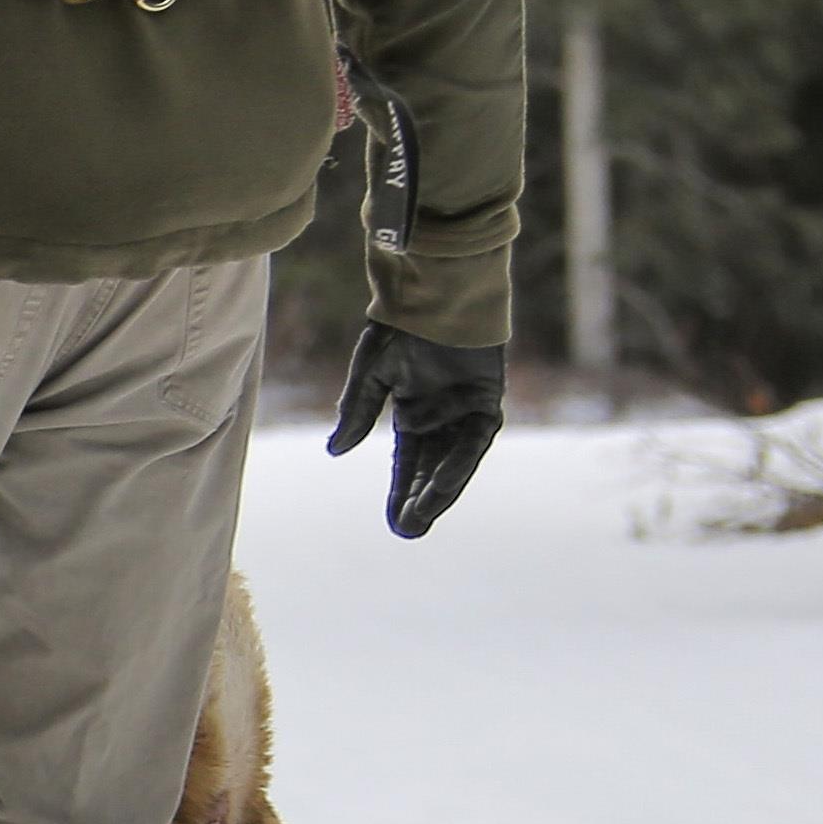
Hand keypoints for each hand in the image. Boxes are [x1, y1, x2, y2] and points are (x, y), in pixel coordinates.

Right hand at [326, 324, 502, 538]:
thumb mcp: (371, 372)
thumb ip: (357, 410)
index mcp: (413, 414)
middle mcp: (442, 418)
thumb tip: (335, 451)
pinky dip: (460, 462)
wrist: (435, 291)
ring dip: (441, 491)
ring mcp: (465, 411)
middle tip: (409, 533)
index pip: (408, 464)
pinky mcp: (486, 401)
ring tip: (423, 518)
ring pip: (455, 462)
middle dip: (422, 501)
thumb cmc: (401, 326)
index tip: (396, 524)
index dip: (402, 493)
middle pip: (433, 470)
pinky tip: (443, 484)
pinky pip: (474, 441)